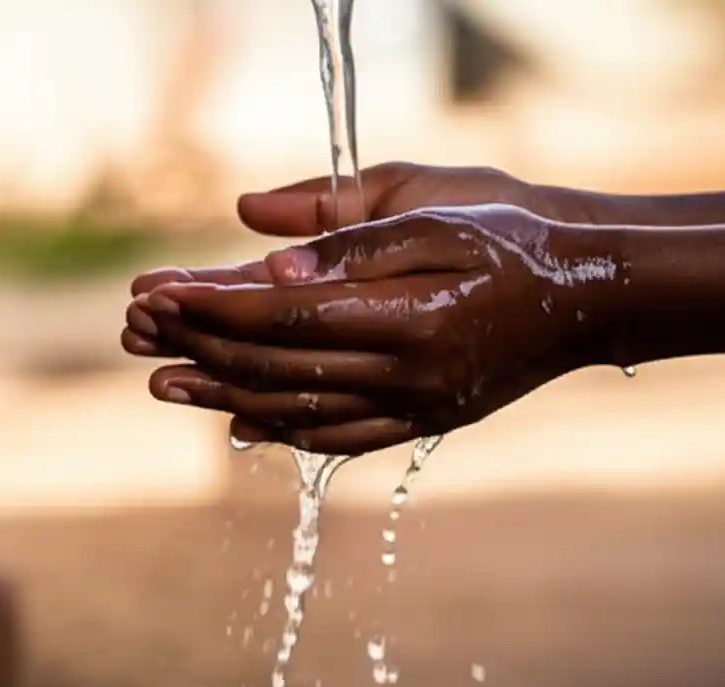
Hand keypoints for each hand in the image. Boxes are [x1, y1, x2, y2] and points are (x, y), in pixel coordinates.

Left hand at [139, 204, 622, 454]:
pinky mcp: (420, 421)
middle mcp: (404, 378)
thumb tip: (263, 255)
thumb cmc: (516, 236)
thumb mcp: (440, 212)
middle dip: (196, 346)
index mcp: (407, 319)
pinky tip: (239, 423)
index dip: (210, 307)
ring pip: (296, 410)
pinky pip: (336, 437)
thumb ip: (351, 237)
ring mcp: (412, 408)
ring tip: (160, 382)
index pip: (282, 317)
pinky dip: (279, 429)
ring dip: (220, 395)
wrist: (589, 294)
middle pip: (276, 366)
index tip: (153, 293)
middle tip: (135, 330)